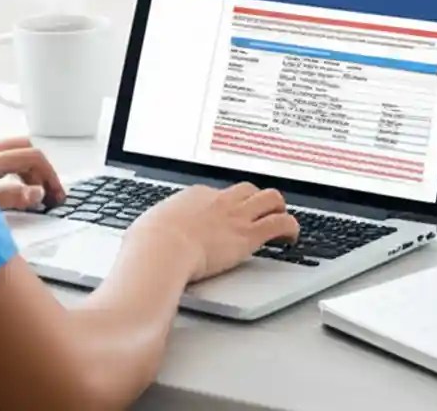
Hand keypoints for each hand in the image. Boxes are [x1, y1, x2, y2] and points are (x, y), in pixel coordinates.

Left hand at [0, 137, 66, 210]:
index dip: (50, 176)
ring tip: (30, 194)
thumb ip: (8, 198)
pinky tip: (6, 187)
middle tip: (47, 195)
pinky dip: (9, 167)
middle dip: (41, 170)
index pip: (32, 157)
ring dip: (25, 168)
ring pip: (8, 150)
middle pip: (23, 147)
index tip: (56, 197)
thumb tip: (38, 192)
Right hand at [127, 183, 299, 282]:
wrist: (161, 248)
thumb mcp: (149, 226)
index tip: (226, 216)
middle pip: (247, 188)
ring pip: (270, 197)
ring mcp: (236, 215)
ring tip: (281, 220)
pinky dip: (291, 228)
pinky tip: (291, 238)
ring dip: (278, 207)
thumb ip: (156, 228)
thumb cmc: (149, 242)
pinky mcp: (249, 235)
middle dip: (255, 198)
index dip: (225, 205)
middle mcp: (219, 200)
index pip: (218, 193)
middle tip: (260, 212)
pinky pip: (280, 223)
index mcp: (195, 195)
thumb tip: (146, 237)